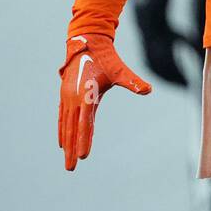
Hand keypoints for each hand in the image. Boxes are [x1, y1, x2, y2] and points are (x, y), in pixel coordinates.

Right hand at [58, 34, 151, 170]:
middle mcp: (74, 98)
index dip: (84, 140)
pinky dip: (62, 131)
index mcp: (87, 95)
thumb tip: (148, 90)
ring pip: (66, 125)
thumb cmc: (105, 58)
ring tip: (68, 161)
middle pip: (72, 129)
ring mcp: (67, 98)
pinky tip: (62, 143)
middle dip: (72, 149)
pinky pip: (62, 118)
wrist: (86, 43)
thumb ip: (132, 81)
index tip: (83, 156)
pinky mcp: (65, 96)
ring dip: (66, 144)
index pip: (85, 123)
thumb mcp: (119, 70)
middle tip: (71, 168)